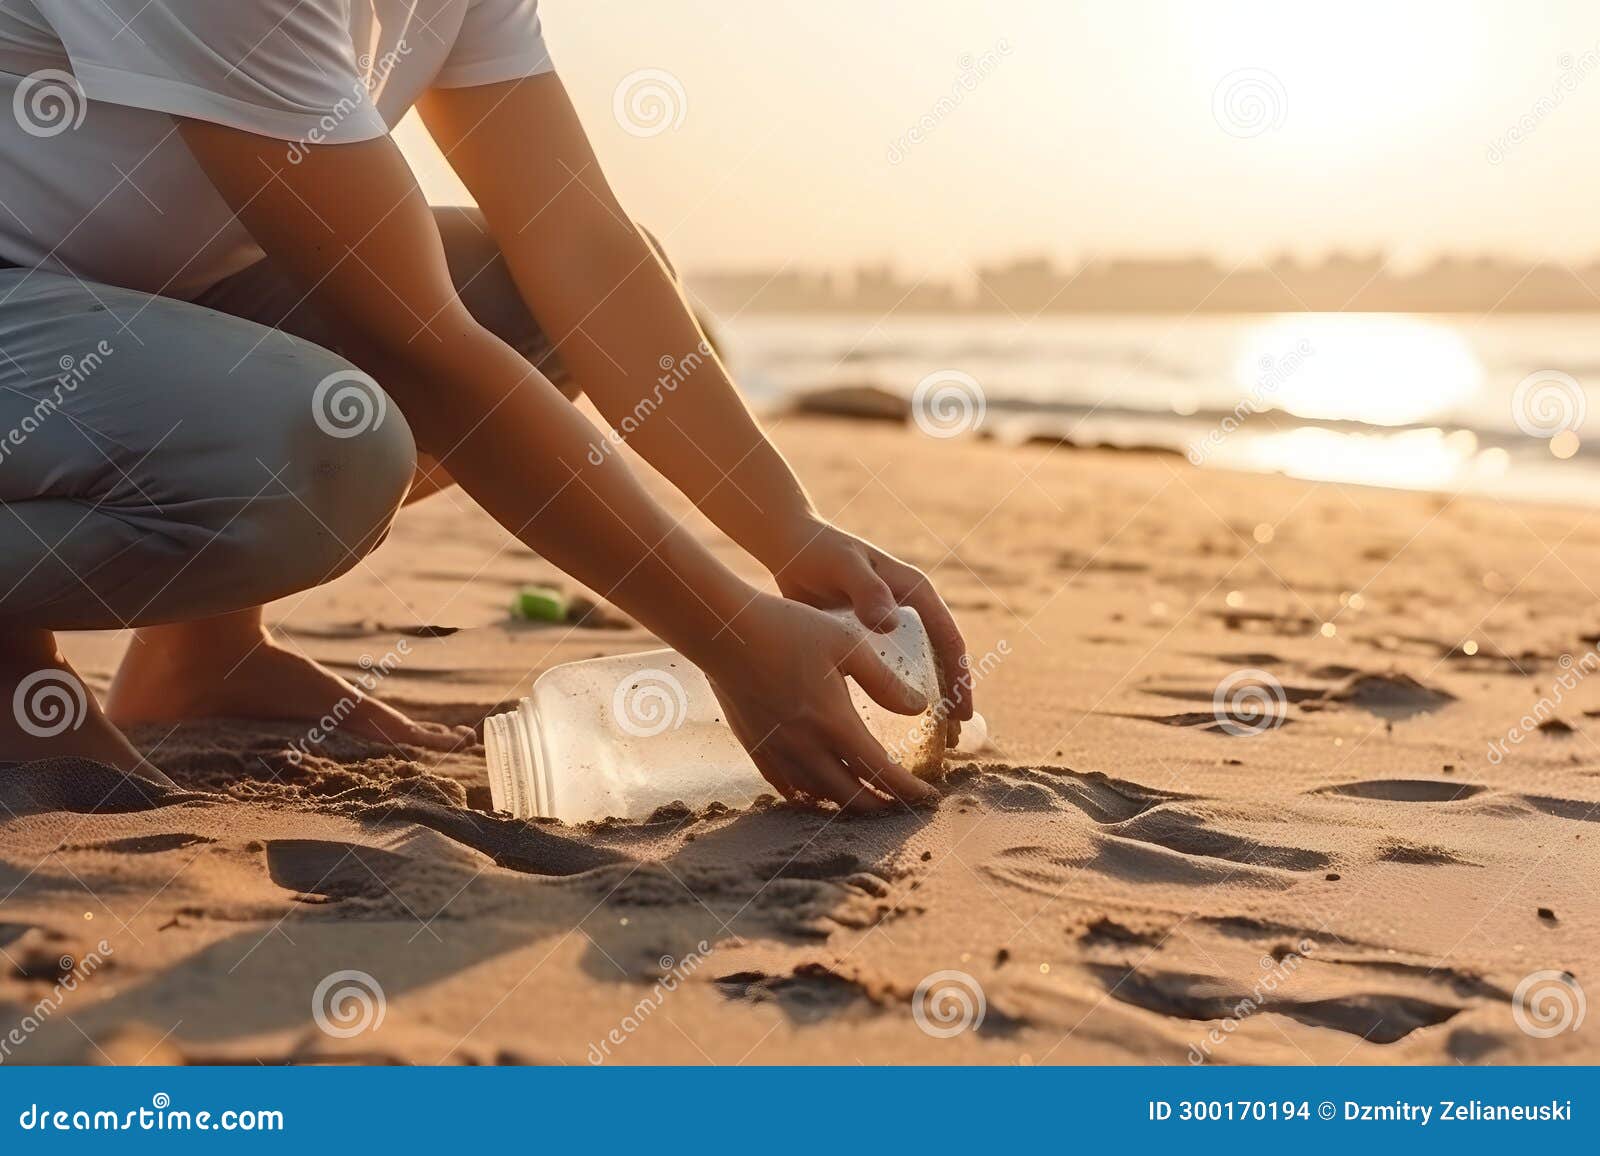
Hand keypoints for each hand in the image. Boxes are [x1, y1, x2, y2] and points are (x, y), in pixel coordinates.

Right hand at [701, 594, 938, 812]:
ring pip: (818, 795)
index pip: (881, 772)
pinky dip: (808, 795)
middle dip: (880, 805)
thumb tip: (920, 707)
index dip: (908, 789)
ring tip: (864, 796)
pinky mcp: (755, 747)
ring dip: (846, 801)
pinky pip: (786, 786)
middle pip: (850, 796)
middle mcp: (805, 747)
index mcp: (834, 723)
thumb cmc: (788, 629)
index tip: (929, 796)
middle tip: (901, 803)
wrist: (724, 632)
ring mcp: (777, 751)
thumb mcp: (847, 644)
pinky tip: (816, 791)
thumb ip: (886, 681)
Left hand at [763, 517, 972, 726]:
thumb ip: (867, 591)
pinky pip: (888, 674)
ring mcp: (890, 629)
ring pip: (916, 673)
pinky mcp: (868, 641)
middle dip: (949, 701)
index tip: (962, 712)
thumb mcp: (845, 566)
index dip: (959, 678)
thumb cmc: (820, 551)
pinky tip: (888, 729)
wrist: (790, 547)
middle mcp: (910, 612)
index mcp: (916, 592)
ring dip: (925, 705)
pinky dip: (893, 699)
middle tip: (952, 741)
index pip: (948, 640)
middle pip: (939, 663)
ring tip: (931, 745)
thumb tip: (892, 625)